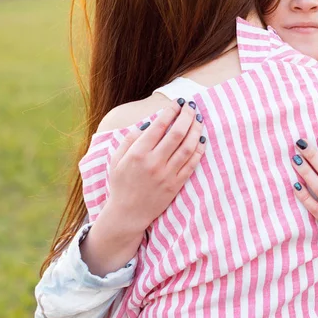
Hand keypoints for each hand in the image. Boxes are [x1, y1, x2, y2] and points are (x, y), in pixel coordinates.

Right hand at [81, 98, 206, 276]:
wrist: (127, 214)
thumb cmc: (121, 184)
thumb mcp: (116, 160)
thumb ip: (130, 139)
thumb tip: (148, 123)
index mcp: (138, 154)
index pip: (159, 126)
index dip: (170, 112)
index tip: (177, 104)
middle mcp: (154, 163)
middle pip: (177, 133)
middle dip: (186, 116)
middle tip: (191, 107)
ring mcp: (166, 175)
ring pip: (188, 148)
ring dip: (195, 131)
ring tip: (198, 120)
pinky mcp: (176, 185)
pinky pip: (191, 165)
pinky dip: (198, 151)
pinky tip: (201, 141)